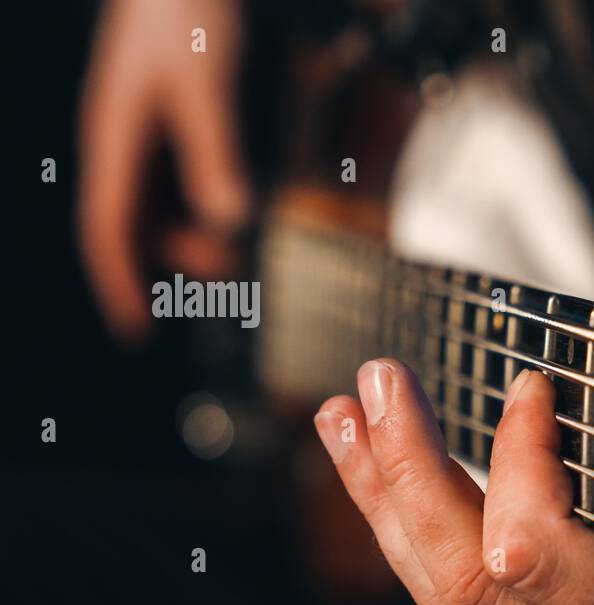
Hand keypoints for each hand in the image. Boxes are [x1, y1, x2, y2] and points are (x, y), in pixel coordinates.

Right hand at [79, 0, 249, 343]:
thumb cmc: (185, 14)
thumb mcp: (205, 89)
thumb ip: (215, 155)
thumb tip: (228, 222)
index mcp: (115, 139)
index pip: (109, 229)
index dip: (120, 283)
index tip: (137, 330)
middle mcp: (119, 139)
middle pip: (133, 223)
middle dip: (170, 260)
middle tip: (222, 276)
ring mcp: (138, 127)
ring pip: (153, 202)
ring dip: (187, 234)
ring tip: (231, 252)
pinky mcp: (162, 114)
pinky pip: (170, 178)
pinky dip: (195, 204)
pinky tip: (225, 210)